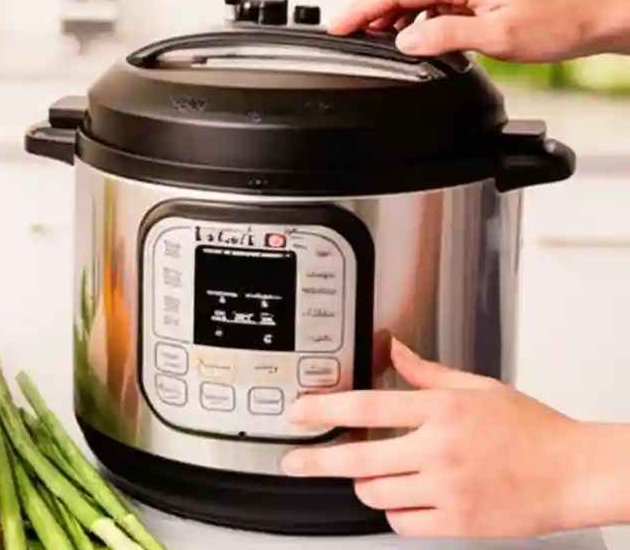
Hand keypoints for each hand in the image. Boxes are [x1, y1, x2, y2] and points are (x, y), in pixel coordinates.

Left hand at [280, 341, 590, 537]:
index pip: (367, 405)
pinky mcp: (458, 522)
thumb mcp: (478, 388)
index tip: (299, 412)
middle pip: (358, 457)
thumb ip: (428, 372)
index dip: (324, 410)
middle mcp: (440, 449)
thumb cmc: (533, 431)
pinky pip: (402, 522)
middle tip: (295, 461)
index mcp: (442, 410)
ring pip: (376, 492)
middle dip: (317, 460)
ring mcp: (448, 488)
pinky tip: (405, 498)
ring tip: (372, 475)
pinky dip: (396, 512)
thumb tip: (393, 348)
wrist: (575, 474)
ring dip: (365, 485)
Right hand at [329, 0, 629, 61]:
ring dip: (387, 14)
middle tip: (343, 33)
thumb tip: (404, 42)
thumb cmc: (558, 23)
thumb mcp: (497, 38)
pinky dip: (410, 17)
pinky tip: (409, 37)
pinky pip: (431, 0)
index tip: (337, 26)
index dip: (360, 7)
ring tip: (371, 41)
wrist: (594, 17)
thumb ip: (444, 37)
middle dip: (365, 7)